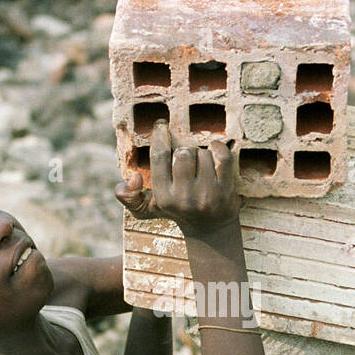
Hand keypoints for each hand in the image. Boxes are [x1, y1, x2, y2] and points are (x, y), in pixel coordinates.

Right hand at [115, 120, 238, 233]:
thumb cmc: (177, 211)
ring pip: (202, 154)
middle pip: (183, 153)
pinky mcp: (225, 190)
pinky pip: (222, 157)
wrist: (211, 229)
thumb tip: (134, 177)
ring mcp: (207, 194)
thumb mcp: (147, 210)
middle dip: (185, 150)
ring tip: (201, 166)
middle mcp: (184, 197)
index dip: (159, 135)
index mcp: (163, 197)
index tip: (161, 125)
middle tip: (187, 158)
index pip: (159, 157)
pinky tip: (214, 150)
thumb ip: (128, 197)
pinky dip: (218, 148)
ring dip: (202, 154)